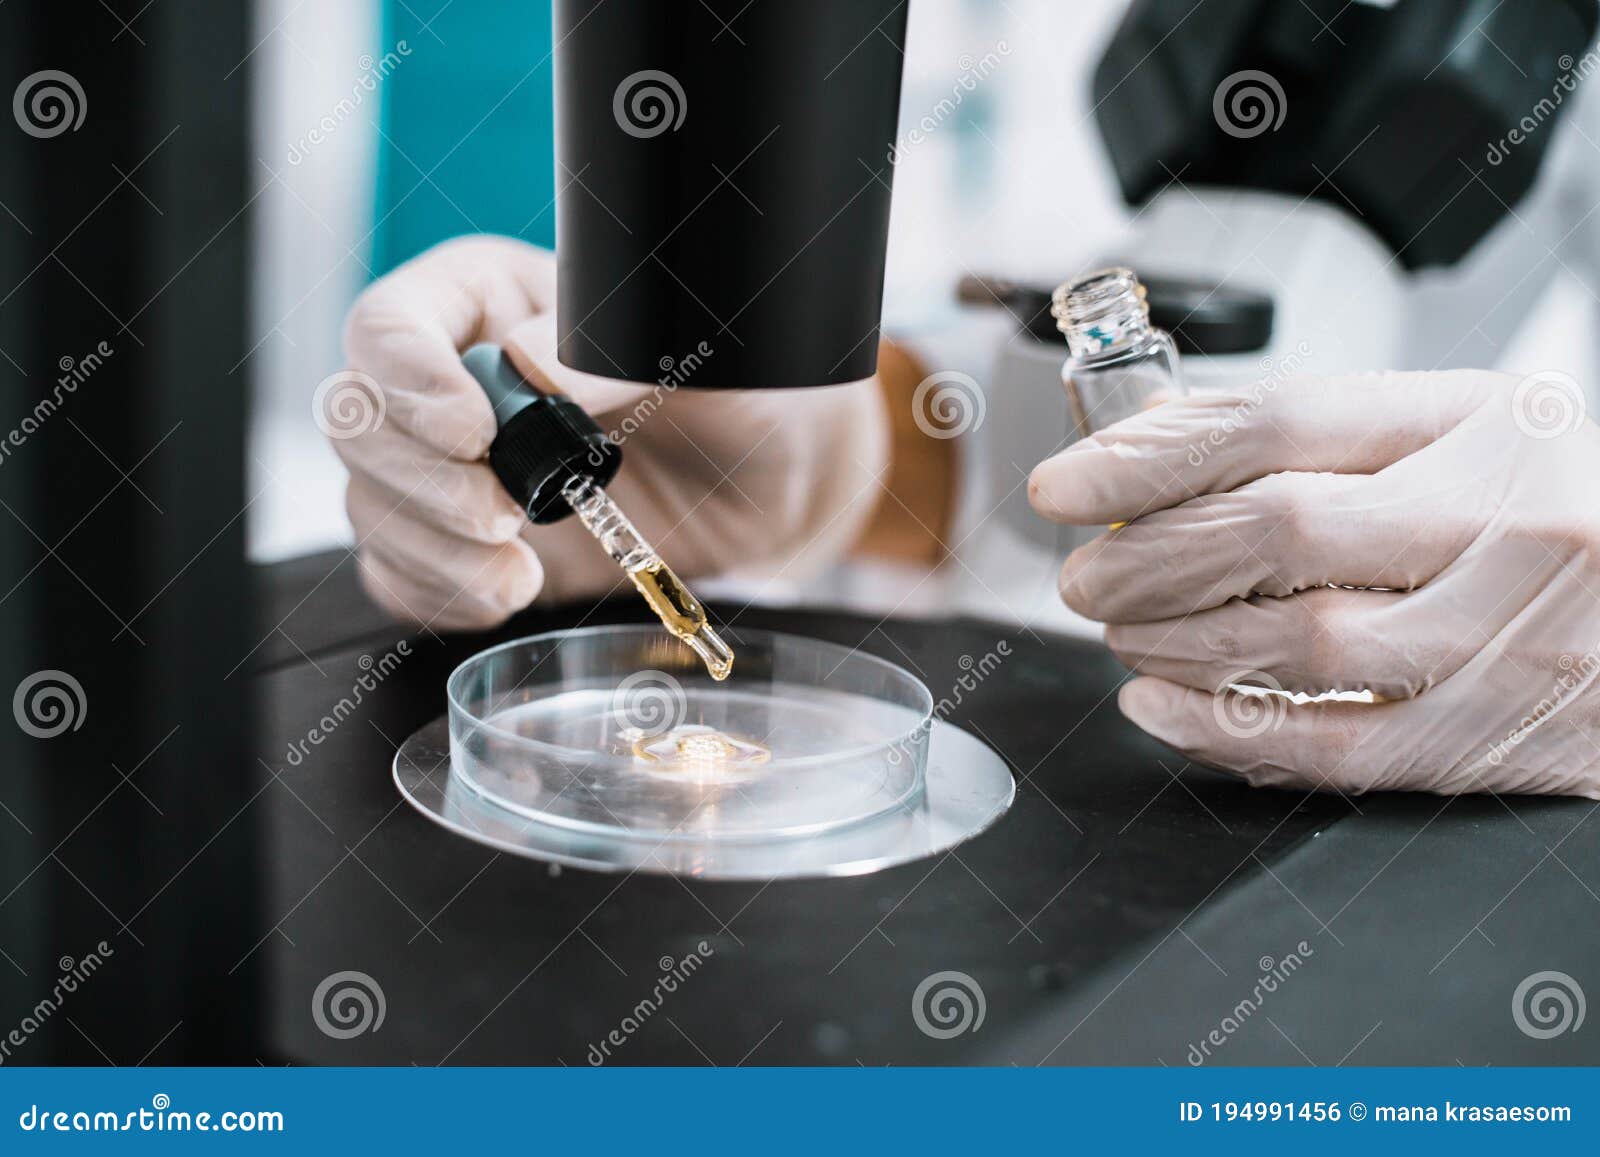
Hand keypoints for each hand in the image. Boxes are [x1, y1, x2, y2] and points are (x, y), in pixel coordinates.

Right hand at [332, 235, 886, 628]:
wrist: (776, 483)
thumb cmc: (745, 394)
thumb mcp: (703, 363)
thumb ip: (617, 358)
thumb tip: (531, 361)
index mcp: (493, 302)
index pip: (389, 326)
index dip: (408, 381)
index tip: (477, 433)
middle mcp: (454, 382)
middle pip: (358, 421)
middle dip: (421, 480)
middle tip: (507, 516)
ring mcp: (454, 470)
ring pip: (369, 501)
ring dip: (431, 549)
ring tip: (521, 570)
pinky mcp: (467, 546)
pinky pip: (399, 572)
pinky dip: (436, 593)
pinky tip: (504, 593)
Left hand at [1029, 369, 1599, 798]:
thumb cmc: (1555, 506)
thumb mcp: (1463, 427)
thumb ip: (1321, 433)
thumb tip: (1153, 444)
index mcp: (1483, 422)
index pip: (1281, 423)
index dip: (1149, 458)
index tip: (1067, 486)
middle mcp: (1503, 519)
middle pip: (1277, 532)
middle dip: (1147, 560)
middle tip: (1088, 576)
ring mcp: (1504, 634)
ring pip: (1296, 645)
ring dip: (1174, 643)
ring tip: (1124, 631)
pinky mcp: (1493, 735)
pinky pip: (1335, 746)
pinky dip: (1225, 730)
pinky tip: (1163, 708)